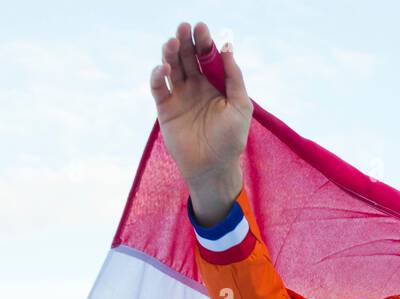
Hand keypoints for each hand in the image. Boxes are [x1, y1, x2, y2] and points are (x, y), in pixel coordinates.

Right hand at [150, 21, 251, 224]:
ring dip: (170, 53)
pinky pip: (159, 87)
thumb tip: (228, 47)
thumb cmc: (231, 140)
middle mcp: (196, 86)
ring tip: (172, 43)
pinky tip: (163, 68)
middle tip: (184, 28)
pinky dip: (158, 75)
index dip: (204, 42)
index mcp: (215, 83)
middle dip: (185, 42)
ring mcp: (180, 96)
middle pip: (188, 57)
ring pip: (172, 67)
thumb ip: (234, 78)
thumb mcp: (241, 107)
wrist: (213, 167)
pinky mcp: (165, 108)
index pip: (207, 56)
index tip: (201, 28)